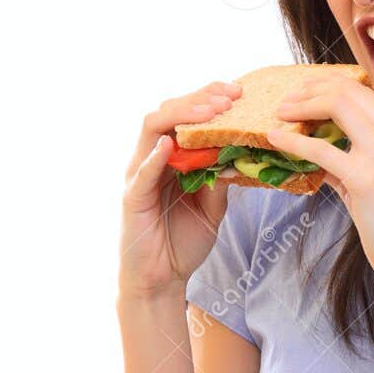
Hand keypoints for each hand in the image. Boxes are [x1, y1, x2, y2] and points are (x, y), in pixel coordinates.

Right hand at [118, 80, 243, 300]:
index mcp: (173, 157)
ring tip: (209, 111)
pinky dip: (155, 156)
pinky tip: (170, 144)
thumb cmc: (183, 242)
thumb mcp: (213, 207)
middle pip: (169, 113)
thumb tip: (240, 152)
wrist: (161, 279)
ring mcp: (140, 175)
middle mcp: (153, 158)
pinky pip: (142, 172)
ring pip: (153, 130)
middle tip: (230, 95)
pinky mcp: (133, 197)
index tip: (239, 92)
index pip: (187, 115)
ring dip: (181, 117)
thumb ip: (221, 179)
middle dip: (200, 99)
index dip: (210, 99)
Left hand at [266, 75, 373, 300]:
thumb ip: (357, 153)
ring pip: (336, 106)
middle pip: (349, 92)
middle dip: (311, 90)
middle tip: (287, 102)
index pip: (364, 92)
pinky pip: (320, 149)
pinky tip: (275, 139)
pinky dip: (293, 141)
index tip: (305, 92)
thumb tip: (317, 141)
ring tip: (280, 114)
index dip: (329, 86)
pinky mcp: (366, 178)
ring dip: (301, 106)